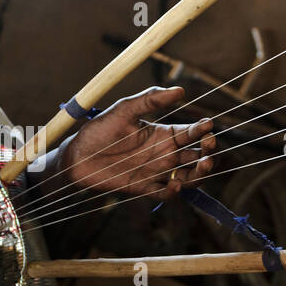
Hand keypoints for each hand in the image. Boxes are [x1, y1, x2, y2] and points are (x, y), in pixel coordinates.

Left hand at [57, 86, 214, 203]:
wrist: (76, 157)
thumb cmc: (99, 131)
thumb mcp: (124, 110)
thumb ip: (150, 99)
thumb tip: (180, 90)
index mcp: (162, 134)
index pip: (190, 132)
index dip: (202, 130)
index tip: (207, 125)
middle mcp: (163, 154)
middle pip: (196, 156)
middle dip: (208, 152)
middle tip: (209, 147)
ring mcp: (155, 172)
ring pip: (187, 177)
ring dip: (199, 174)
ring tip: (202, 165)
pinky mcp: (143, 189)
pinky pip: (165, 195)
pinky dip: (174, 193)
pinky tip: (174, 184)